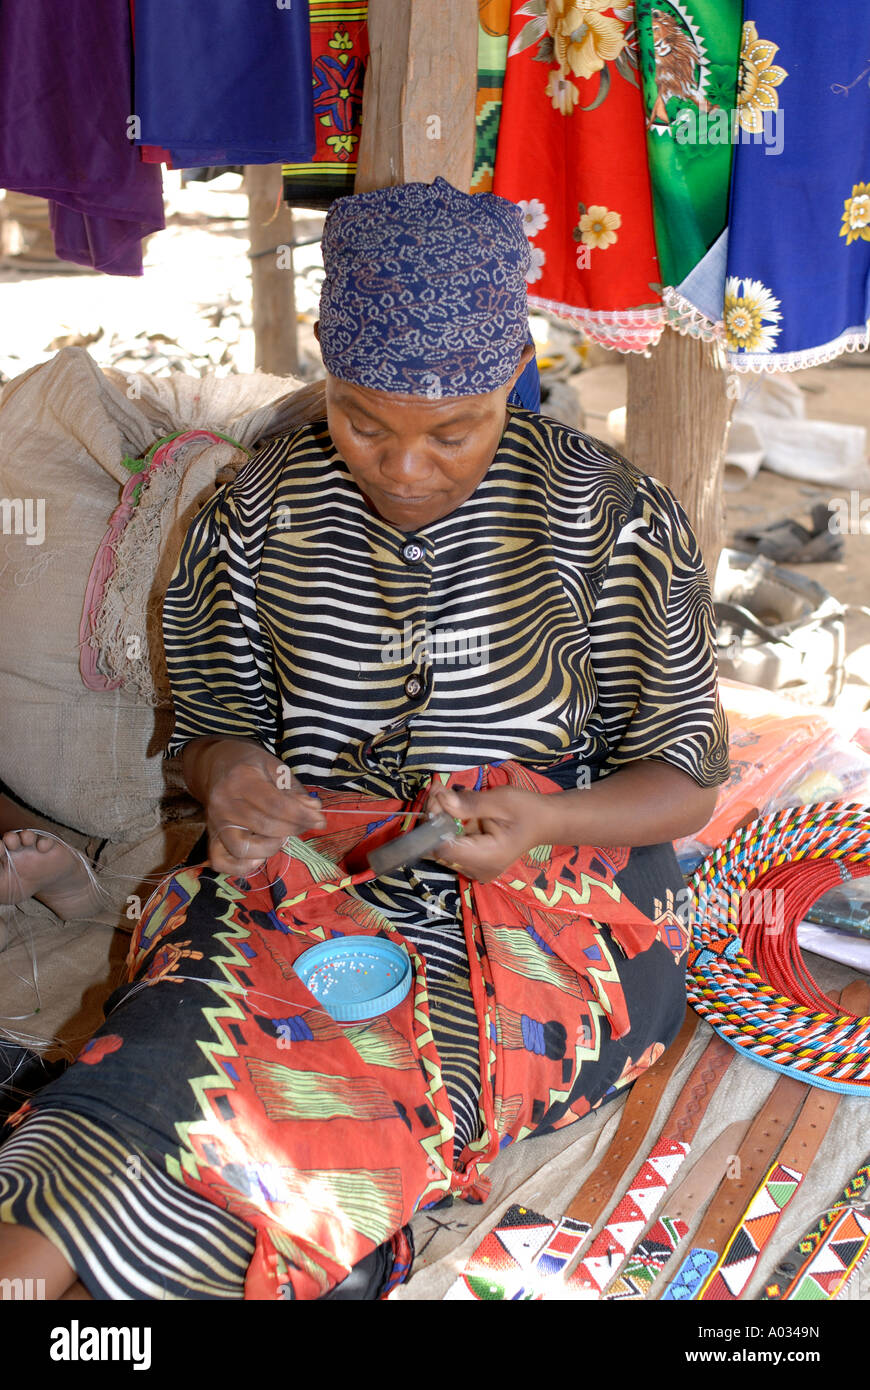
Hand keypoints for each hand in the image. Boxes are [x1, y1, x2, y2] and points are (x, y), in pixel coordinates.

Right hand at [197, 742, 325, 876]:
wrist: (217, 764)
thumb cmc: (252, 766)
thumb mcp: (276, 768)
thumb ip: (295, 790)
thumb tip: (314, 810)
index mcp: (242, 779)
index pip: (276, 806)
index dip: (302, 816)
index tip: (320, 821)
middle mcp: (224, 802)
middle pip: (265, 827)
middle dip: (293, 830)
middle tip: (306, 825)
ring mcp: (215, 822)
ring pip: (243, 848)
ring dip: (270, 848)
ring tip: (281, 837)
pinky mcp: (211, 837)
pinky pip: (220, 863)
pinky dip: (242, 866)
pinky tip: (259, 856)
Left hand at [423, 783, 550, 883]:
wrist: (546, 822)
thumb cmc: (528, 810)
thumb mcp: (501, 800)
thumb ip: (469, 803)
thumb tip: (440, 798)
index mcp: (487, 857)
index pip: (444, 848)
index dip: (434, 822)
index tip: (438, 796)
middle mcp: (477, 869)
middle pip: (440, 847)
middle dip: (436, 816)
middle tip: (439, 789)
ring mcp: (475, 868)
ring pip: (442, 844)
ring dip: (441, 818)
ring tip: (445, 793)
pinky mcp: (473, 861)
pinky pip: (452, 843)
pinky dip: (449, 824)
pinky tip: (455, 805)